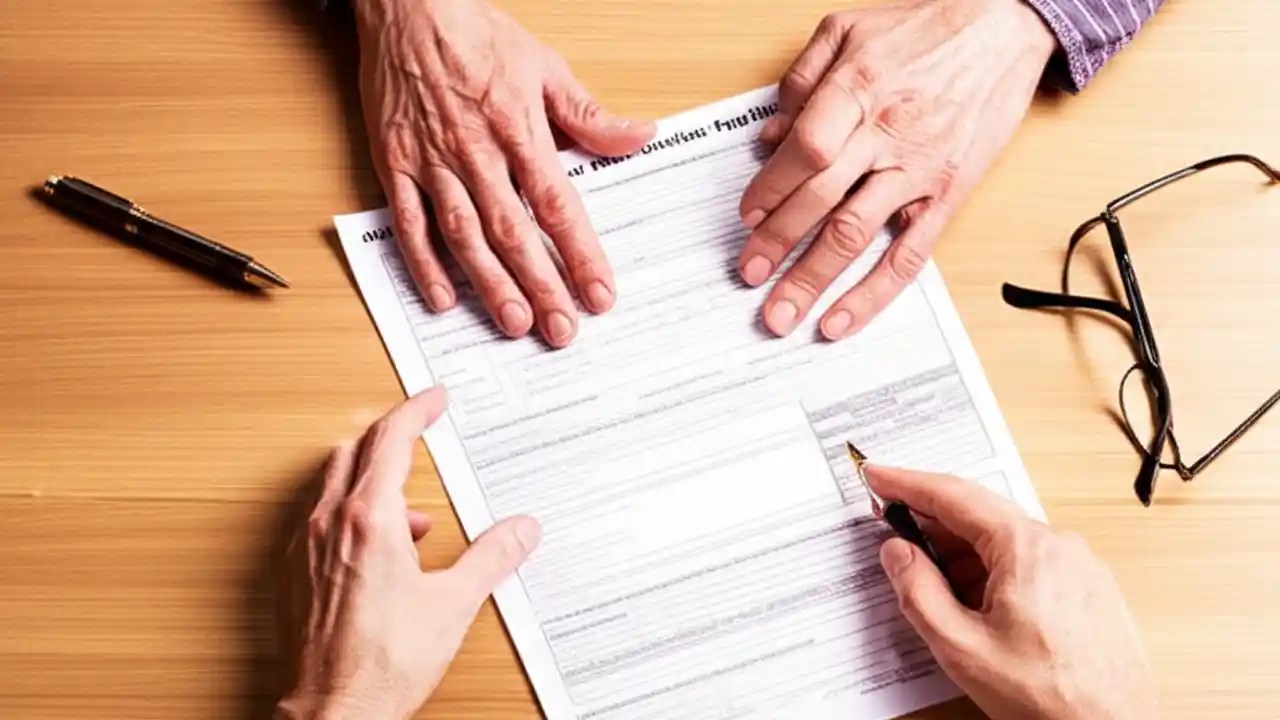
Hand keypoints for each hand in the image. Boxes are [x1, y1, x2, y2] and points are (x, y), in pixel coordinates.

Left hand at [274, 387, 541, 719]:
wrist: (332, 712)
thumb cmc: (382, 665)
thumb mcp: (453, 605)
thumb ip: (491, 557)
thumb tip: (520, 529)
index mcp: (370, 519)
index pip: (392, 440)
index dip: (417, 412)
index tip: (434, 399)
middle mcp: (329, 524)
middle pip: (356, 449)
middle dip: (391, 434)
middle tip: (419, 432)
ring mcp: (305, 546)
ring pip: (332, 481)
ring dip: (370, 476)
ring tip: (411, 510)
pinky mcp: (293, 572)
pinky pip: (319, 517)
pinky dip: (350, 511)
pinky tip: (379, 549)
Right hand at [355, 0, 654, 347]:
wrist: (408, 4)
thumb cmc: (477, 34)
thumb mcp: (545, 67)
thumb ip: (589, 115)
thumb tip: (640, 136)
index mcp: (519, 131)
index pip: (558, 206)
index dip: (580, 255)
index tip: (599, 295)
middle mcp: (476, 153)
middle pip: (514, 232)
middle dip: (541, 285)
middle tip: (561, 331)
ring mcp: (433, 162)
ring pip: (464, 235)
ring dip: (489, 284)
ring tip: (513, 324)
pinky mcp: (396, 164)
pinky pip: (410, 222)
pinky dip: (423, 262)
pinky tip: (443, 298)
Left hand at [738, 0, 1054, 339]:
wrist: (1004, 28)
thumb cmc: (925, 28)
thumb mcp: (848, 29)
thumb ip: (802, 80)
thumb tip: (769, 136)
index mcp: (858, 89)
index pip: (804, 151)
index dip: (770, 188)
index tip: (746, 215)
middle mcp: (887, 134)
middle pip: (820, 200)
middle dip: (777, 244)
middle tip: (748, 275)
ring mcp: (918, 170)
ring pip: (856, 234)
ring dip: (812, 279)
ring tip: (781, 315)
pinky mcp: (946, 196)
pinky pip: (908, 255)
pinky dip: (872, 294)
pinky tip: (841, 320)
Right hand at [866, 466, 1156, 719]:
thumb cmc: (1050, 698)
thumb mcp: (961, 647)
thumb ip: (918, 591)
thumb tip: (897, 552)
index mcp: (1027, 547)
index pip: (955, 496)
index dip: (907, 484)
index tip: (878, 477)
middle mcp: (1059, 545)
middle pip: (979, 516)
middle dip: (931, 524)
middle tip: (892, 532)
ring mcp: (1079, 565)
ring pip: (1004, 542)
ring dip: (962, 555)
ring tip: (933, 588)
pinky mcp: (1088, 588)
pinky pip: (1030, 562)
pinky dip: (992, 571)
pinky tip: (975, 603)